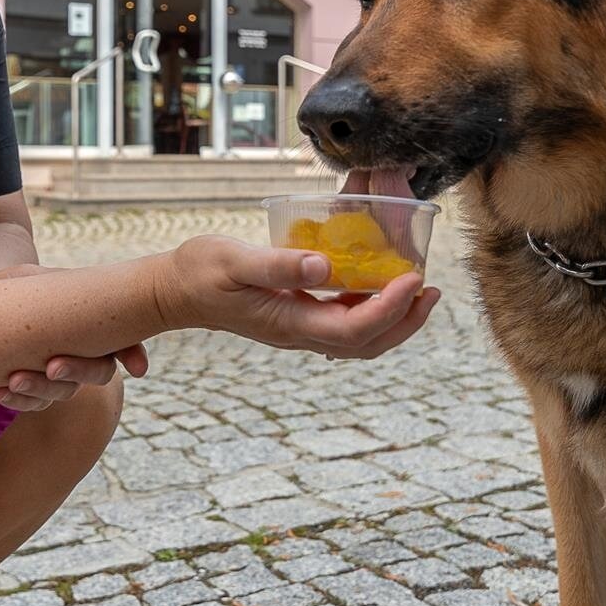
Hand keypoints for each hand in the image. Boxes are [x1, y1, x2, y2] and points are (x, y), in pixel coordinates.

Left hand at [0, 263, 149, 410]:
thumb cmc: (18, 286)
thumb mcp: (31, 278)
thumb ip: (46, 282)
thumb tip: (55, 289)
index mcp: (93, 321)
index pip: (124, 339)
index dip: (133, 354)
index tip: (137, 369)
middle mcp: (85, 353)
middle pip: (99, 372)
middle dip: (79, 371)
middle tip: (53, 366)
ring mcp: (62, 375)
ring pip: (65, 391)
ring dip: (41, 388)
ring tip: (14, 380)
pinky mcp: (37, 391)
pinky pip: (36, 404)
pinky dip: (20, 401)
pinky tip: (0, 392)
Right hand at [157, 236, 437, 359]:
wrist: (174, 291)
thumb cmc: (199, 272)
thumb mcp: (233, 261)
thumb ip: (277, 264)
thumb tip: (324, 265)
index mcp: (288, 323)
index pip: (352, 329)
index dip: (389, 309)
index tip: (413, 278)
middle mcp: (299, 334)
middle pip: (366, 344)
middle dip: (405, 321)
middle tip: (432, 290)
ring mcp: (299, 330)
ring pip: (359, 340)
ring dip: (395, 319)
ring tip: (419, 290)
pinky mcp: (297, 318)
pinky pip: (345, 323)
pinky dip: (372, 309)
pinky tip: (381, 283)